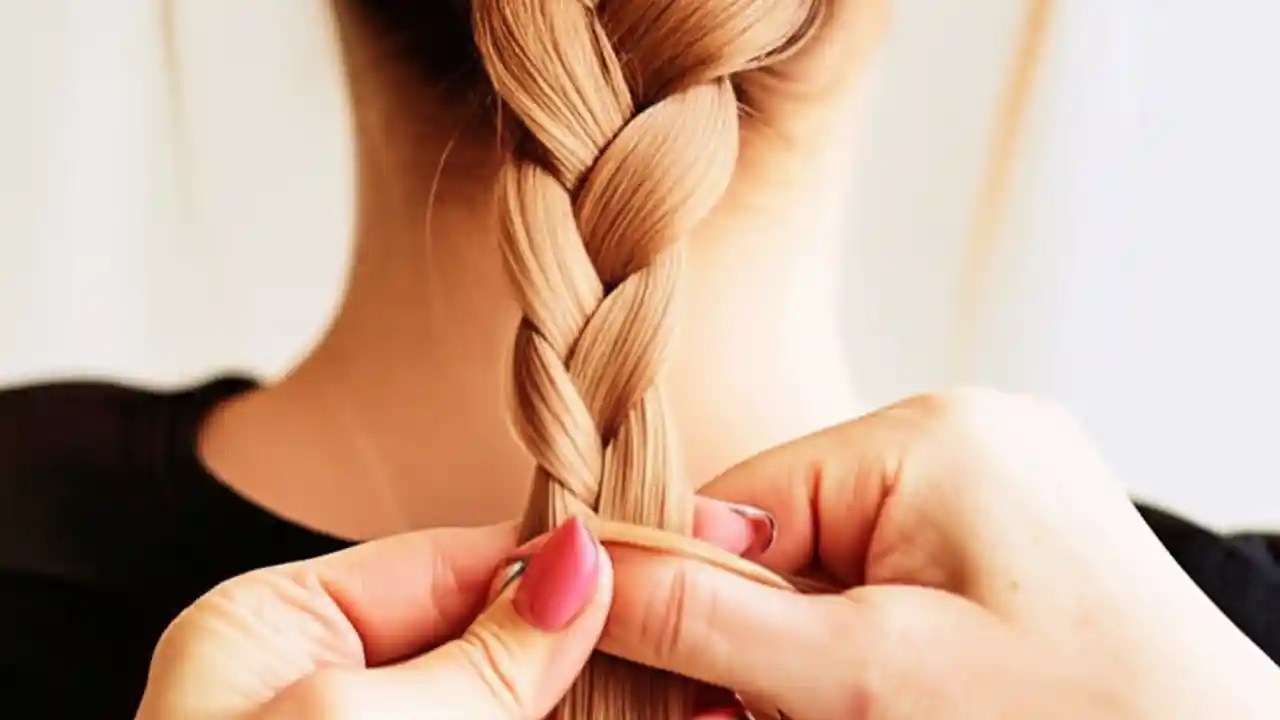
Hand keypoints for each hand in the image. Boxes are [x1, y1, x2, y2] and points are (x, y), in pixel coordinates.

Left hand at [134, 495, 771, 719]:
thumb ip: (483, 655)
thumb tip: (582, 564)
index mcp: (278, 628)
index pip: (450, 564)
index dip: (557, 563)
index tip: (657, 559)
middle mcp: (325, 685)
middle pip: (491, 638)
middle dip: (590, 644)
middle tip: (695, 640)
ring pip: (516, 704)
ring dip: (602, 699)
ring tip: (699, 695)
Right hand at [602, 389, 1279, 717]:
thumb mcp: (866, 679)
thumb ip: (712, 621)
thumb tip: (582, 567)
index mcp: (932, 432)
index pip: (741, 498)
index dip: (690, 591)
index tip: (659, 680)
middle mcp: (968, 435)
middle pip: (790, 535)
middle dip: (759, 637)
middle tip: (751, 718)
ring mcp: (1000, 485)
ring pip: (838, 566)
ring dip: (809, 652)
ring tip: (833, 710)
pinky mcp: (1018, 540)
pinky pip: (898, 578)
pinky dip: (865, 646)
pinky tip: (884, 697)